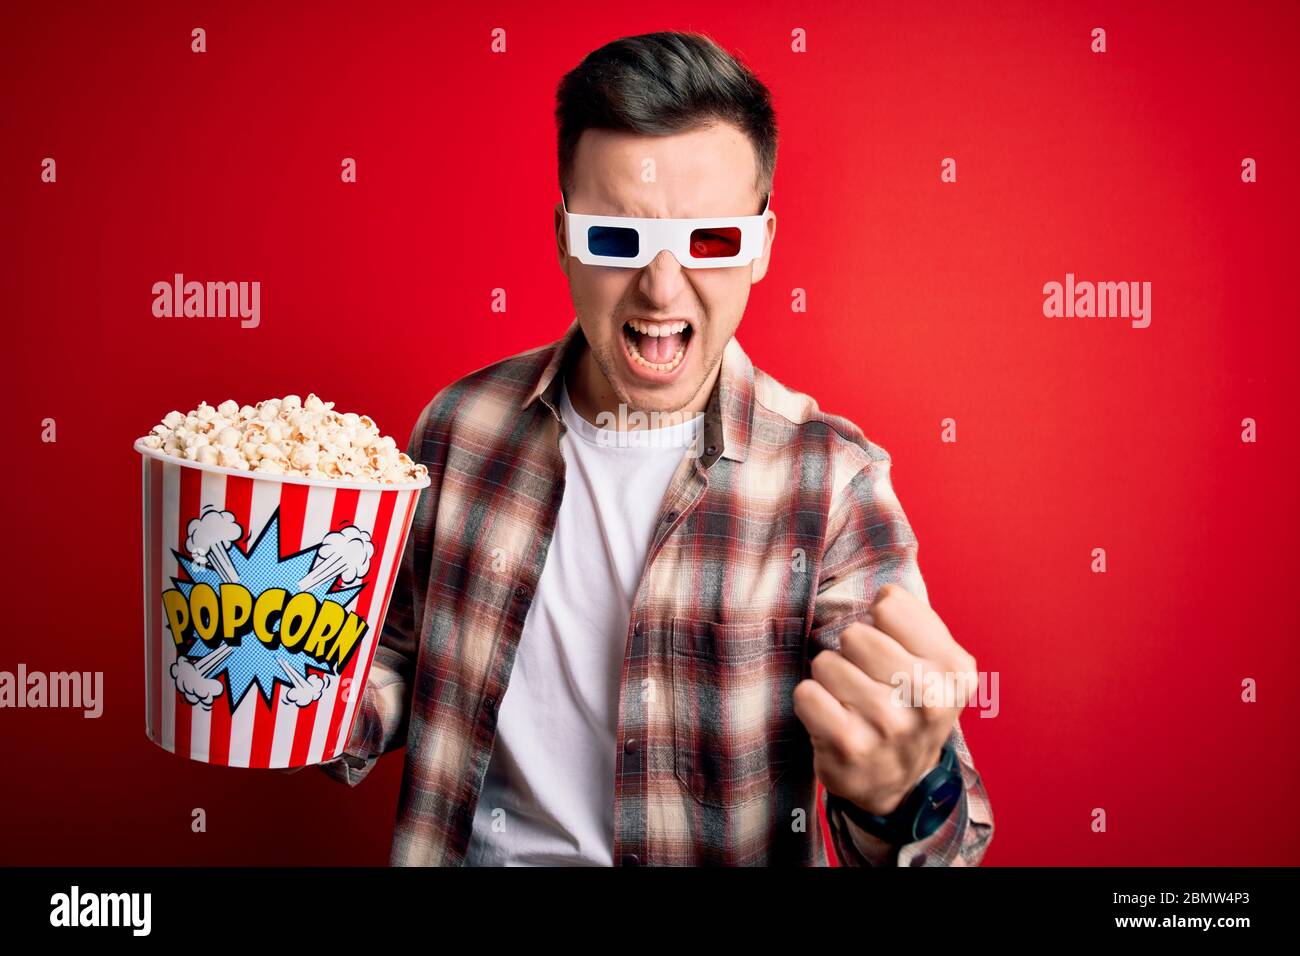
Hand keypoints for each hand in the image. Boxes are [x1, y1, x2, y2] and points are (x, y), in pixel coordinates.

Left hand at [793, 583, 975, 816]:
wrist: (903, 782)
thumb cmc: (912, 707)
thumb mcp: (937, 663)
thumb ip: (915, 619)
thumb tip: (883, 593)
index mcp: (954, 669)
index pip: (888, 605)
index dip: (880, 625)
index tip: (891, 652)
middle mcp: (927, 697)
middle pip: (854, 634)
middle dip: (853, 654)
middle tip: (868, 682)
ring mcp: (887, 724)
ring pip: (826, 662)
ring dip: (831, 679)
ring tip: (852, 703)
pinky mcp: (848, 745)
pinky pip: (806, 693)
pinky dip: (811, 703)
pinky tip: (832, 719)